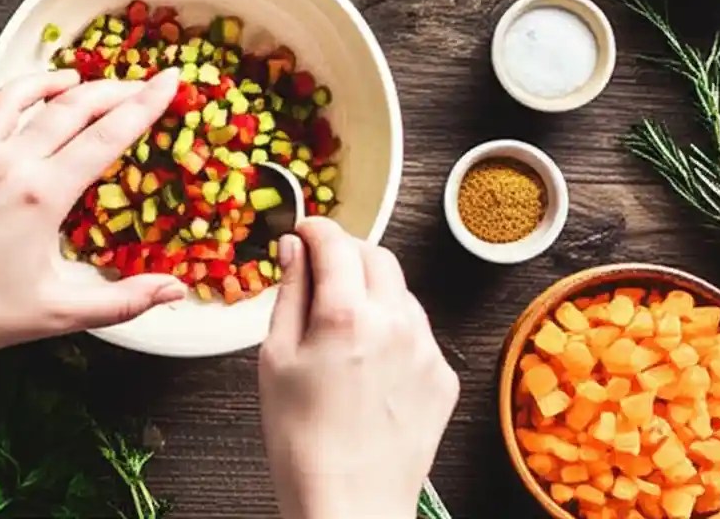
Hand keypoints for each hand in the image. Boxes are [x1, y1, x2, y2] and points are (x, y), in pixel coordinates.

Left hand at [0, 68, 186, 363]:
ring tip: (93, 81)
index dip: (145, 105)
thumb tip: (175, 289)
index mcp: (44, 196)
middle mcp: (12, 164)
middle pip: (76, 107)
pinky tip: (35, 91)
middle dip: (118, 90)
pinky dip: (21, 90)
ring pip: (32, 99)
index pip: (107, 135)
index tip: (170, 82)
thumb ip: (124, 300)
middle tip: (146, 83)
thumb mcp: (59, 313)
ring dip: (69, 83)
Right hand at [258, 218, 459, 518]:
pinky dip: (394, 330)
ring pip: (402, 292)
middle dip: (347, 254)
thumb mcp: (276, 359)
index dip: (315, 229)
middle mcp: (395, 322)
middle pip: (376, 256)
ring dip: (373, 291)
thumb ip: (289, 295)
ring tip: (344, 327)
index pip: (335, 241)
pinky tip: (369, 363)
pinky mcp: (443, 377)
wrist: (349, 504)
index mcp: (346, 313)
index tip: (303, 233)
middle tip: (321, 272)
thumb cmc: (301, 441)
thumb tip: (295, 251)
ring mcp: (426, 349)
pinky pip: (418, 332)